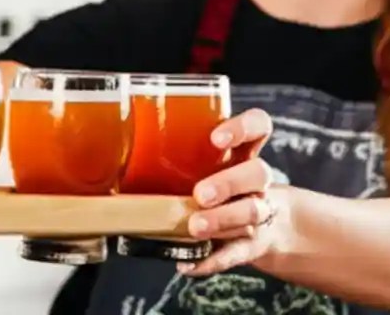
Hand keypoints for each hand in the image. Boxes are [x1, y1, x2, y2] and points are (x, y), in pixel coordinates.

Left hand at [181, 108, 287, 276]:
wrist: (270, 227)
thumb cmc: (221, 186)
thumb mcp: (207, 165)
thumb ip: (179, 160)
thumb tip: (119, 159)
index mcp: (245, 152)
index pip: (258, 126)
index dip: (242, 128)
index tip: (216, 139)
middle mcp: (256, 180)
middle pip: (257, 172)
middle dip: (228, 183)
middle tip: (200, 194)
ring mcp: (259, 210)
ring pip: (251, 211)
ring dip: (221, 220)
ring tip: (194, 227)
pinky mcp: (252, 244)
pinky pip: (237, 252)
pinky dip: (212, 260)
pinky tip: (189, 264)